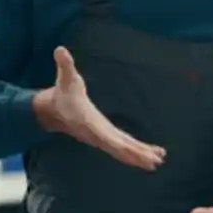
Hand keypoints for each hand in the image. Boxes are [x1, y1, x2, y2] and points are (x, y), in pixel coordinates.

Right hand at [33, 46, 164, 170]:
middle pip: (119, 147)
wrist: (54, 111)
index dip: (118, 144)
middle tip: (154, 162)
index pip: (106, 136)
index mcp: (89, 122)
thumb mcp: (64, 77)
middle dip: (135, 154)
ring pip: (123, 150)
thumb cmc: (63, 93)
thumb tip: (60, 50)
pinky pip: (123, 146)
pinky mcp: (107, 137)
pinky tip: (152, 155)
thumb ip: (65, 65)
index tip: (130, 151)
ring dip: (139, 156)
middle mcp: (97, 134)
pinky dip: (137, 151)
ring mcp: (102, 137)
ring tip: (158, 161)